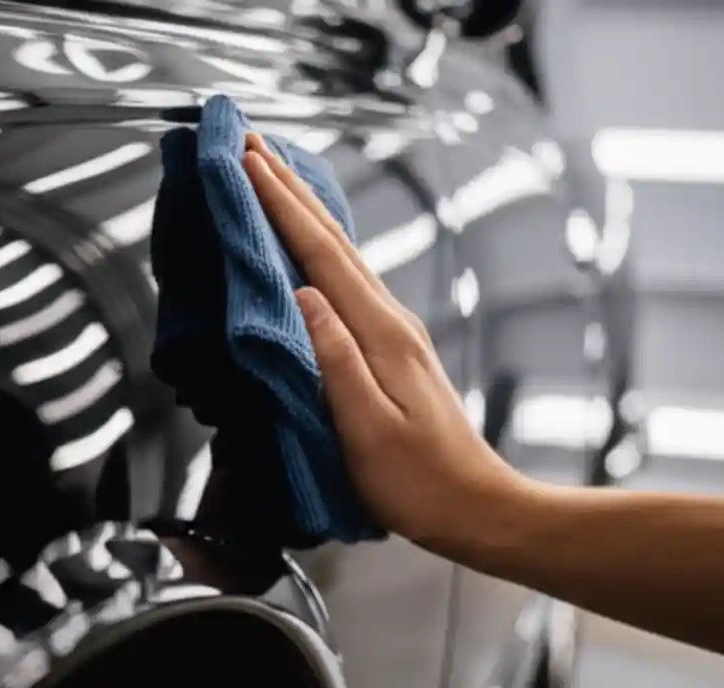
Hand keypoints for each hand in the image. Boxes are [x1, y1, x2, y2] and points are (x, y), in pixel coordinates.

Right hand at [242, 134, 528, 550]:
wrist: (476, 507)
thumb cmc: (416, 483)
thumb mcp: (366, 430)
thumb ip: (335, 360)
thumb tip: (302, 294)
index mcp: (379, 335)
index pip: (320, 255)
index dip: (281, 205)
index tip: (247, 161)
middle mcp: (388, 320)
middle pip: (333, 239)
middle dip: (290, 188)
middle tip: (251, 144)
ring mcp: (393, 331)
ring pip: (341, 253)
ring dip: (304, 210)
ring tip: (272, 177)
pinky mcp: (390, 347)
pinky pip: (347, 278)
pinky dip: (319, 246)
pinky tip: (309, 244)